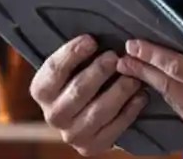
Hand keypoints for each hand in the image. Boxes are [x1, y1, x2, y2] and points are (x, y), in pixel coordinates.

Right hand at [29, 35, 149, 155]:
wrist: (82, 117)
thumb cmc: (79, 79)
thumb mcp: (71, 67)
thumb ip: (77, 55)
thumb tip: (96, 35)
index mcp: (41, 90)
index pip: (54, 69)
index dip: (72, 54)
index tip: (91, 40)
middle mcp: (52, 115)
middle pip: (77, 91)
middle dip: (99, 72)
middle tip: (115, 57)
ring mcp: (72, 134)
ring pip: (97, 112)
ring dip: (118, 92)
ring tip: (133, 77)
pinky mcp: (91, 147)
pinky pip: (113, 129)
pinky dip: (129, 111)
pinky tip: (141, 96)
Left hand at [116, 22, 182, 154]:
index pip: (177, 69)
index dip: (152, 57)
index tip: (132, 46)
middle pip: (171, 90)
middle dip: (146, 73)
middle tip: (123, 60)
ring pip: (180, 108)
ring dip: (160, 89)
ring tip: (141, 74)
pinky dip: (181, 106)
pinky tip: (171, 94)